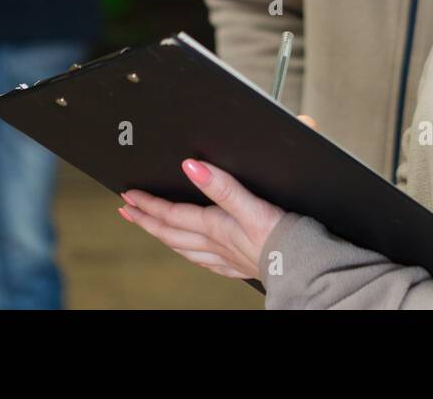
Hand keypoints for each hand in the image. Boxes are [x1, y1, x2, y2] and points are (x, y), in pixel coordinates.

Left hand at [119, 114, 318, 279]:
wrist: (305, 267)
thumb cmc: (282, 238)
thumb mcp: (252, 205)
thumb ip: (222, 186)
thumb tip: (192, 166)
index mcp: (215, 226)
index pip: (172, 213)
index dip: (148, 203)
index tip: (129, 195)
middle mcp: (216, 243)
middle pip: (171, 232)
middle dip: (146, 220)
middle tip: (127, 211)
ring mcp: (227, 256)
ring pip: (184, 248)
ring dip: (164, 236)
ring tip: (151, 229)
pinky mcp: (241, 264)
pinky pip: (205, 261)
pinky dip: (191, 254)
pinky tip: (193, 253)